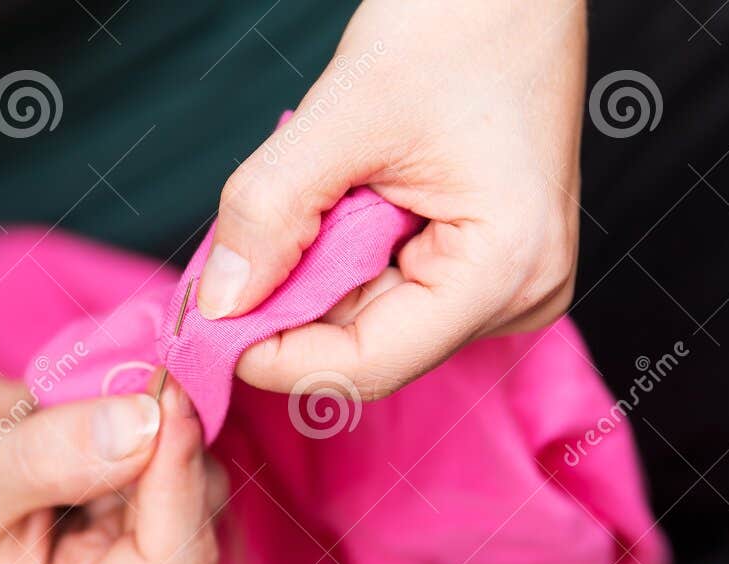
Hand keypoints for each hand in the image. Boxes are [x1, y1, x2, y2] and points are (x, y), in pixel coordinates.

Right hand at [0, 376, 225, 563]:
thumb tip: (144, 426)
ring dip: (173, 433)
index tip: (163, 396)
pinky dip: (163, 424)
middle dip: (177, 453)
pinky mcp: (137, 518)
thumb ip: (53, 458)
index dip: (176, 480)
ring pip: (199, 499)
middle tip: (150, 373)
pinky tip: (116, 393)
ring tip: (114, 385)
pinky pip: (181, 468)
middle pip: (194, 537)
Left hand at [196, 0, 585, 398]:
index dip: (277, 354)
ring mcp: (508, 286)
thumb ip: (270, 211)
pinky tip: (348, 196)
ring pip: (372, 320)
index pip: (367, 364)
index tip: (208, 322)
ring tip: (320, 189)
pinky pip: (391, 289)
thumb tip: (218, 302)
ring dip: (319, 273)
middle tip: (242, 244)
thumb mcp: (344, 112)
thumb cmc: (457, 19)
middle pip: (367, 346)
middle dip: (292, 303)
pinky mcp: (485, 267)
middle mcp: (520, 297)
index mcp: (506, 271)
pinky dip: (344, 256)